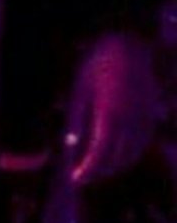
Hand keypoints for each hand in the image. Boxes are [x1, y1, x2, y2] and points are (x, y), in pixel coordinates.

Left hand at [64, 32, 158, 185]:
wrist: (128, 44)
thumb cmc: (98, 63)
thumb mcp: (81, 89)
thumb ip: (78, 118)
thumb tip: (71, 144)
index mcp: (109, 115)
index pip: (100, 154)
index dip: (88, 170)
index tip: (75, 179)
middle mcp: (130, 122)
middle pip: (116, 158)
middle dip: (99, 171)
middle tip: (83, 176)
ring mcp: (143, 119)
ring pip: (132, 154)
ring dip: (114, 166)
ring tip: (97, 169)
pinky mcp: (151, 115)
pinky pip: (141, 143)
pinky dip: (129, 154)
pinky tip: (117, 155)